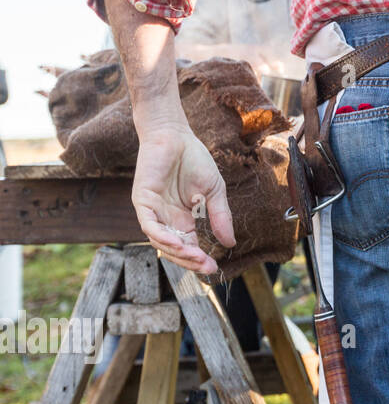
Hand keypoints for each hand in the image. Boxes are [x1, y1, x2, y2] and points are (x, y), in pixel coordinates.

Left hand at [131, 124, 235, 273]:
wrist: (176, 135)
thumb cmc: (194, 160)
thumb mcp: (214, 192)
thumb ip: (220, 217)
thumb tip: (230, 243)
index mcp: (183, 219)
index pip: (189, 246)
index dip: (199, 259)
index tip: (214, 268)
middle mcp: (166, 219)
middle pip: (174, 249)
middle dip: (189, 260)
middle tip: (206, 266)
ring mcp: (153, 211)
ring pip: (160, 241)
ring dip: (177, 252)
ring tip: (195, 256)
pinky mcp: (143, 200)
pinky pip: (149, 225)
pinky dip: (162, 236)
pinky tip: (177, 242)